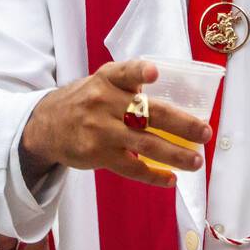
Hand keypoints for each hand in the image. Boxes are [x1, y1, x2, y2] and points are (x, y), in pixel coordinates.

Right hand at [19, 59, 211, 188]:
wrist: (45, 126)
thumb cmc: (84, 101)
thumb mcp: (100, 83)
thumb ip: (130, 86)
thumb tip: (174, 99)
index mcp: (107, 79)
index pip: (125, 72)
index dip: (139, 71)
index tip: (154, 73)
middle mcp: (103, 102)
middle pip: (148, 113)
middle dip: (182, 124)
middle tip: (205, 133)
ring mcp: (100, 130)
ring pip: (145, 143)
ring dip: (175, 154)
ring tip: (196, 161)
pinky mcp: (97, 155)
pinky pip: (131, 167)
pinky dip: (153, 175)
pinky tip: (171, 178)